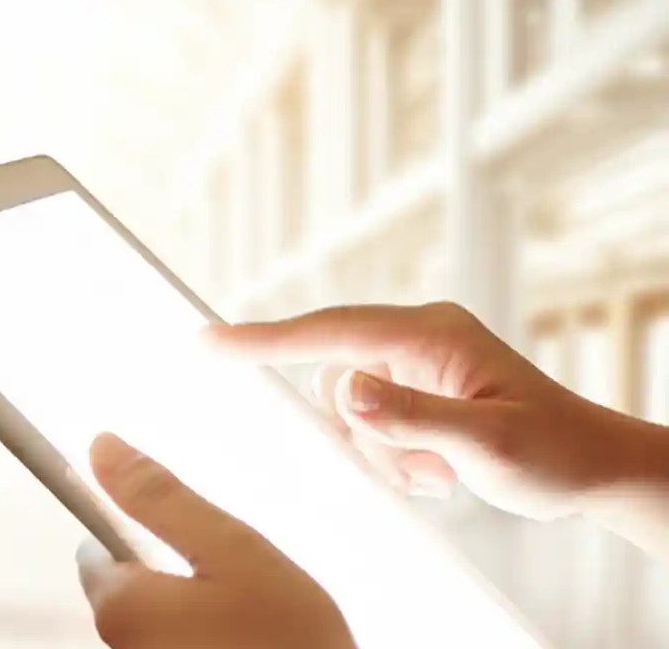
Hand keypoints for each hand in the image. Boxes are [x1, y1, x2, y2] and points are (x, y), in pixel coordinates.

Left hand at [76, 433, 353, 648]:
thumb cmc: (282, 636)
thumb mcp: (231, 550)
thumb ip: (161, 499)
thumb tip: (99, 445)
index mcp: (120, 607)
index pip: (95, 553)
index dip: (138, 535)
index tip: (193, 540)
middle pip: (127, 593)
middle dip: (172, 577)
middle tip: (237, 581)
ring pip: (158, 625)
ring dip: (194, 613)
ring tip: (252, 615)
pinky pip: (183, 645)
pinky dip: (207, 638)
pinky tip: (252, 641)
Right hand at [210, 302, 664, 520]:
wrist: (592, 469)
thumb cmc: (553, 451)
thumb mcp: (486, 442)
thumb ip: (412, 415)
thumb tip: (344, 391)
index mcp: (429, 335)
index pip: (329, 331)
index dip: (264, 338)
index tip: (209, 341)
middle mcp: (416, 339)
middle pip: (336, 376)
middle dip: (361, 431)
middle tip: (412, 463)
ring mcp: (413, 364)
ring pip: (349, 408)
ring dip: (380, 450)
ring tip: (436, 470)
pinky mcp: (414, 389)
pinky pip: (368, 423)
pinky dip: (390, 455)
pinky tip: (437, 469)